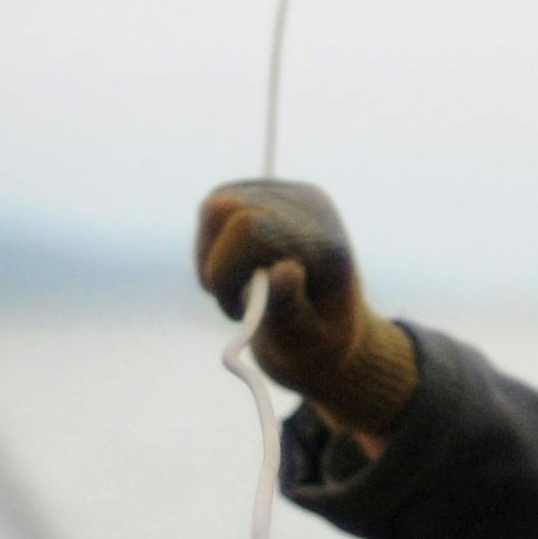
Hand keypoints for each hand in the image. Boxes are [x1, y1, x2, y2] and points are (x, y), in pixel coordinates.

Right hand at [195, 180, 420, 435]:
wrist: (327, 331)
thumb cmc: (315, 345)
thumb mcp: (307, 345)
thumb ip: (293, 311)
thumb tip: (284, 272)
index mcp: (325, 243)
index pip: (252, 229)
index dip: (226, 271)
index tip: (238, 315)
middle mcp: (308, 207)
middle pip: (224, 209)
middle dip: (216, 265)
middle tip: (234, 309)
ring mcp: (286, 194)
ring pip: (214, 207)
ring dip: (210, 257)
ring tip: (237, 291)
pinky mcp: (263, 193)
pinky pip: (214, 209)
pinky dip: (211, 248)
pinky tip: (237, 272)